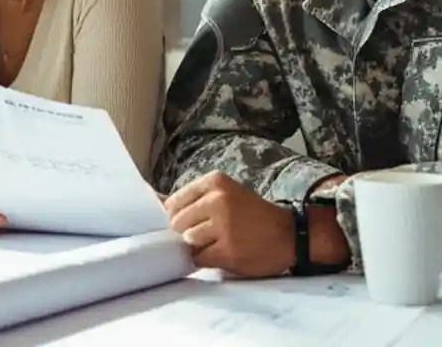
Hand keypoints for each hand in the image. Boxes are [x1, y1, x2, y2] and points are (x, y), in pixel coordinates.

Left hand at [164, 171, 295, 277]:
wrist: (290, 234)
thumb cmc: (252, 215)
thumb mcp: (224, 195)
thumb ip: (192, 199)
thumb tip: (151, 200)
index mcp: (214, 182)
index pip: (173, 202)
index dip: (176, 218)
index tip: (188, 224)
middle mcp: (217, 200)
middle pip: (176, 223)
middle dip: (185, 234)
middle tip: (207, 236)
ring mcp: (223, 225)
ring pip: (187, 242)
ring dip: (198, 248)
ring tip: (218, 243)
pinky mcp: (228, 250)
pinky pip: (199, 258)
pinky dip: (206, 260)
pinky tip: (222, 253)